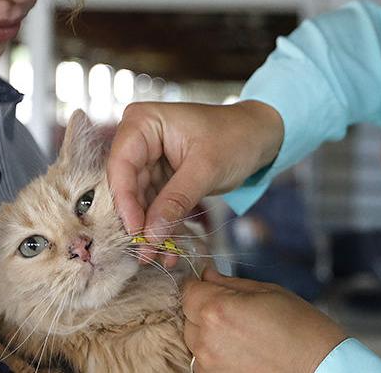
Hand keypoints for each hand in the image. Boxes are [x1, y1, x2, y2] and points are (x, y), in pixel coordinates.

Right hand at [106, 101, 283, 245]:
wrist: (259, 136)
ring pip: (139, 201)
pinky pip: (155, 206)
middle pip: (127, 186)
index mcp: (143, 122)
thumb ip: (176, 201)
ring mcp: (148, 159)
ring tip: (159, 258)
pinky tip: (169, 250)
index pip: (122, 166)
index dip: (125, 201)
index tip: (136, 232)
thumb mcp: (206, 169)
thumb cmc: (235, 137)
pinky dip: (162, 227)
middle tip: (145, 255)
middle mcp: (138, 139)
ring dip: (150, 231)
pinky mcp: (160, 177)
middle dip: (138, 222)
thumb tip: (150, 235)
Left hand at [183, 267, 346, 372]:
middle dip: (205, 308)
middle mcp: (207, 339)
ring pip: (195, 339)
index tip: (210, 283)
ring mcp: (209, 365)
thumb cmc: (302, 329)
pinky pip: (204, 360)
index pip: (188, 290)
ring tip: (242, 332)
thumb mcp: (269, 292)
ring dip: (209, 332)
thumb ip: (231, 283)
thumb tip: (208, 275)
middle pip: (188, 315)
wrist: (321, 369)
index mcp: (218, 310)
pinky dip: (216, 352)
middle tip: (235, 309)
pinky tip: (242, 350)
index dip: (199, 284)